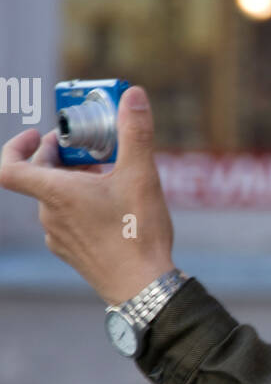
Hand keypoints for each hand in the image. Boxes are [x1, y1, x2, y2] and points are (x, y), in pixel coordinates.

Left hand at [0, 85, 175, 303]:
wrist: (143, 288)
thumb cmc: (138, 234)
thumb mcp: (142, 176)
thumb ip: (135, 132)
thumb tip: (134, 95)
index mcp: (56, 194)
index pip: (10, 167)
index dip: (17, 146)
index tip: (37, 134)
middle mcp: (49, 216)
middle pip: (40, 177)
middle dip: (62, 156)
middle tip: (91, 146)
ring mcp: (58, 237)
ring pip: (55, 199)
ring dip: (74, 181)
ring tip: (109, 175)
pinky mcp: (71, 253)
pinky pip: (67, 220)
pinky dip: (80, 204)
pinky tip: (112, 206)